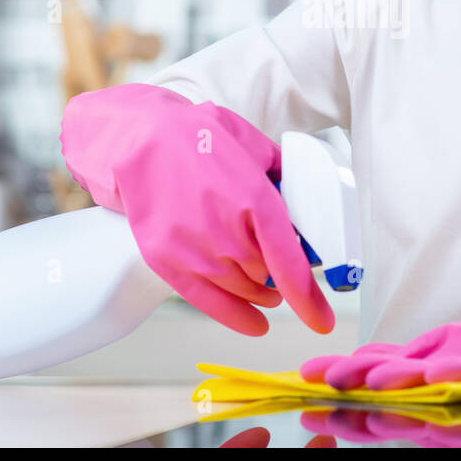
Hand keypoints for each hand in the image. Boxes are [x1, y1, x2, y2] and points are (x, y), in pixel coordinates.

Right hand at [60, 83, 333, 335]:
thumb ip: (281, 172)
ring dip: (260, 294)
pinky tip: (255, 324)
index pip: (288, 263)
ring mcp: (193, 249)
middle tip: (283, 271)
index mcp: (254, 198)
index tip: (322, 319)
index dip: (308, 298)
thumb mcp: (252, 144)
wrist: (138, 140)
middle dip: (281, 278)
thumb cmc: (196, 137)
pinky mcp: (166, 260)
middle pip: (267, 278)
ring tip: (268, 289)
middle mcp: (225, 231)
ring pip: (242, 291)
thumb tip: (305, 191)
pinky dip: (234, 316)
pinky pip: (207, 301)